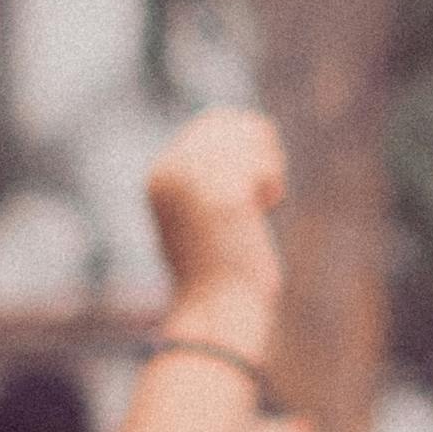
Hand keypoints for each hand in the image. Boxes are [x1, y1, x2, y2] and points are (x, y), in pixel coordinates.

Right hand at [147, 105, 285, 304]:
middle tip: (260, 191)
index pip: (213, 121)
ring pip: (251, 137)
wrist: (217, 310)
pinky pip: (265, 162)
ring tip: (259, 204)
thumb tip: (246, 132)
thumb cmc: (216, 271)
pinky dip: (273, 183)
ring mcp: (195, 179)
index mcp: (160, 176)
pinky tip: (264, 209)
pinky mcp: (224, 193)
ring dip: (267, 166)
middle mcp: (171, 170)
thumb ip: (210, 175)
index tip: (251, 180)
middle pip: (233, 121)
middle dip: (256, 148)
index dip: (244, 141)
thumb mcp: (202, 214)